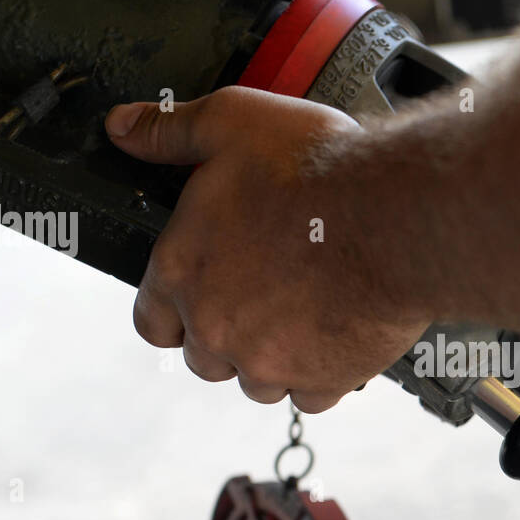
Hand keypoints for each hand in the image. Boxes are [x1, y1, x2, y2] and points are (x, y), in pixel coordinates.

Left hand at [106, 87, 430, 412]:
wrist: (394, 216)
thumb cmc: (317, 170)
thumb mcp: (232, 123)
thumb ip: (171, 132)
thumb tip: (125, 127)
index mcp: (183, 271)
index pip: (152, 321)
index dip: (174, 311)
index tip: (201, 298)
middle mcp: (216, 327)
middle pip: (205, 358)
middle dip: (229, 335)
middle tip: (265, 297)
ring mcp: (269, 361)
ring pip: (258, 382)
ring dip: (274, 358)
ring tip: (304, 315)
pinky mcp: (322, 381)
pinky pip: (311, 396)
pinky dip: (322, 373)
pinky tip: (336, 334)